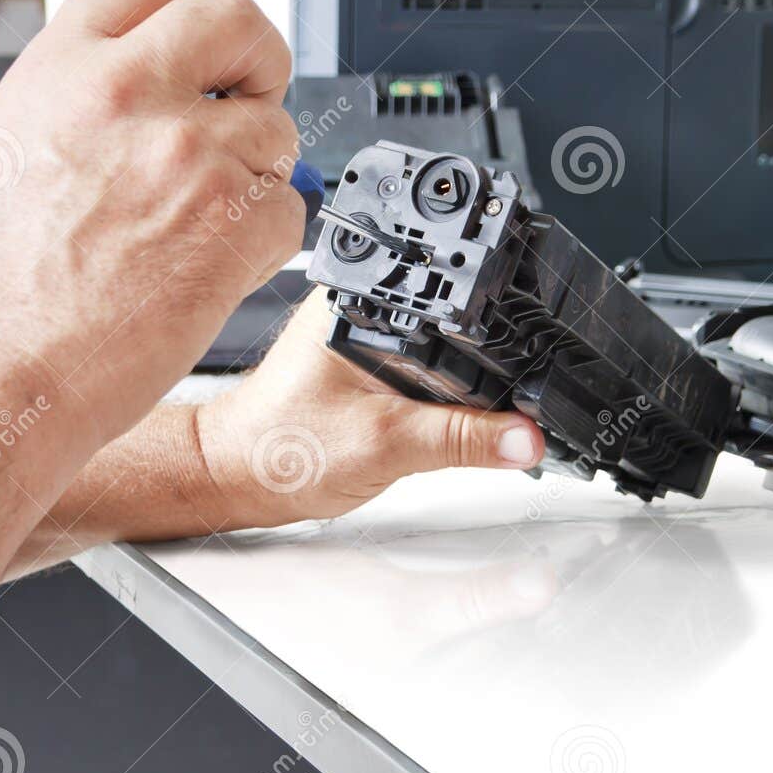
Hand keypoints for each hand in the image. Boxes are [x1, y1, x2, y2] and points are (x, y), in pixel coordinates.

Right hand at [0, 0, 304, 455]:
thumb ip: (63, 99)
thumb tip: (108, 80)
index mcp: (63, 71)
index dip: (184, 10)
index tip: (196, 48)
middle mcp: (128, 97)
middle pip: (238, 18)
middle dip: (256, 57)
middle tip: (248, 98)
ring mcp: (188, 156)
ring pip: (277, 129)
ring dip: (258, 170)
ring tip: (205, 220)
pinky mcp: (233, 223)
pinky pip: (289, 208)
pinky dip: (266, 240)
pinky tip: (214, 265)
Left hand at [193, 290, 545, 530]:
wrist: (237, 478)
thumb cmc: (280, 452)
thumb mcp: (384, 446)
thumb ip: (460, 439)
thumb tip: (524, 437)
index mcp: (359, 299)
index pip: (450, 294)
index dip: (499, 323)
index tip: (535, 361)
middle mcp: (362, 305)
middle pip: (456, 318)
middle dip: (489, 358)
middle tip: (509, 402)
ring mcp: (367, 333)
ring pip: (445, 346)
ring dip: (469, 377)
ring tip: (478, 410)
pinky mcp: (371, 361)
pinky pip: (428, 367)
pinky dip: (449, 391)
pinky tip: (448, 415)